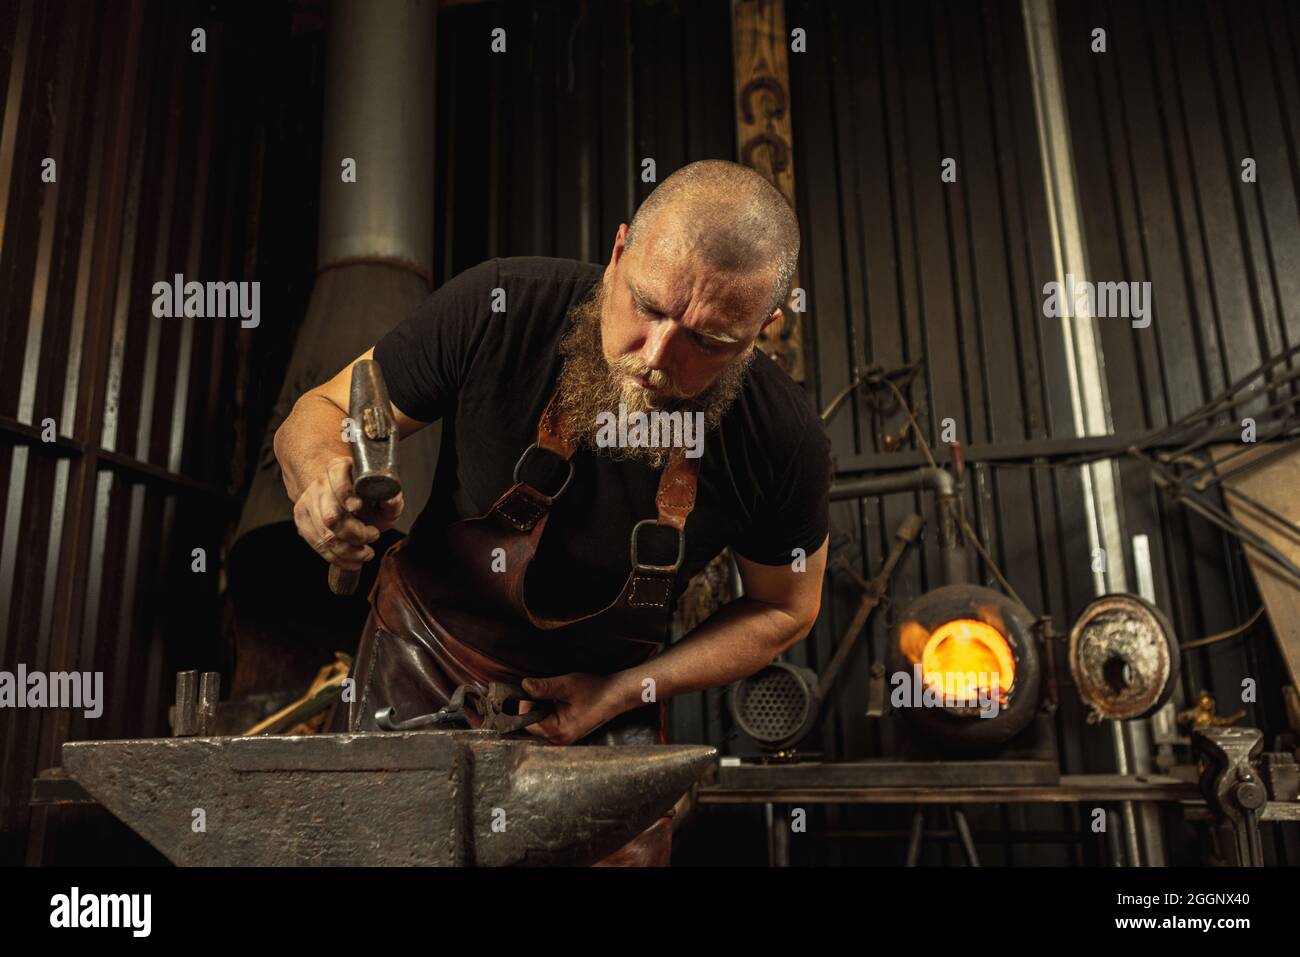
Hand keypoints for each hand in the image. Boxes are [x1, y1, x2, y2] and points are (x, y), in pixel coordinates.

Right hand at [291, 455, 403, 569]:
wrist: (343, 496)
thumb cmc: (366, 496)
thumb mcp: (384, 494)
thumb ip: (392, 499)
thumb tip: (390, 500)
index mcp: (339, 469)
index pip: (338, 481)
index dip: (346, 495)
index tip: (358, 507)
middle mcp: (320, 485)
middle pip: (332, 517)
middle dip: (356, 534)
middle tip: (373, 535)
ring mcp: (308, 503)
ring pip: (325, 536)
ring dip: (349, 551)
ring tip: (366, 552)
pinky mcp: (303, 521)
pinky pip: (318, 546)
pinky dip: (338, 558)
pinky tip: (353, 560)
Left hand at [519, 674, 620, 745]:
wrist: (616, 694)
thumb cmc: (596, 691)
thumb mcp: (567, 685)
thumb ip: (544, 687)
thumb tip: (524, 686)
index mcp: (558, 732)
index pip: (527, 721)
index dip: (527, 703)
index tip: (536, 689)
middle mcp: (560, 740)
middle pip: (533, 723)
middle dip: (536, 705)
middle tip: (551, 692)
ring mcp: (564, 737)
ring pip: (541, 722)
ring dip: (544, 707)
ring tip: (559, 696)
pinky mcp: (567, 732)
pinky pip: (550, 722)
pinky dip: (551, 710)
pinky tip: (563, 702)